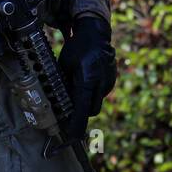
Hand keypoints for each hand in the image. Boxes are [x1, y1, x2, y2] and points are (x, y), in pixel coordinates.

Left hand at [58, 14, 117, 139]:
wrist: (96, 34)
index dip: (77, 125)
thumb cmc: (77, 48)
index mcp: (88, 80)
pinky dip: (93, 92)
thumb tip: (60, 104)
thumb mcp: (64, 66)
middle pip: (91, 110)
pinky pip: (100, 93)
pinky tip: (86, 78)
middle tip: (69, 108)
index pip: (82, 109)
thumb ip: (64, 85)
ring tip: (78, 84)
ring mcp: (109, 82)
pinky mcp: (112, 80)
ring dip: (87, 101)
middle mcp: (101, 84)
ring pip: (96, 102)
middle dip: (81, 113)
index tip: (72, 138)